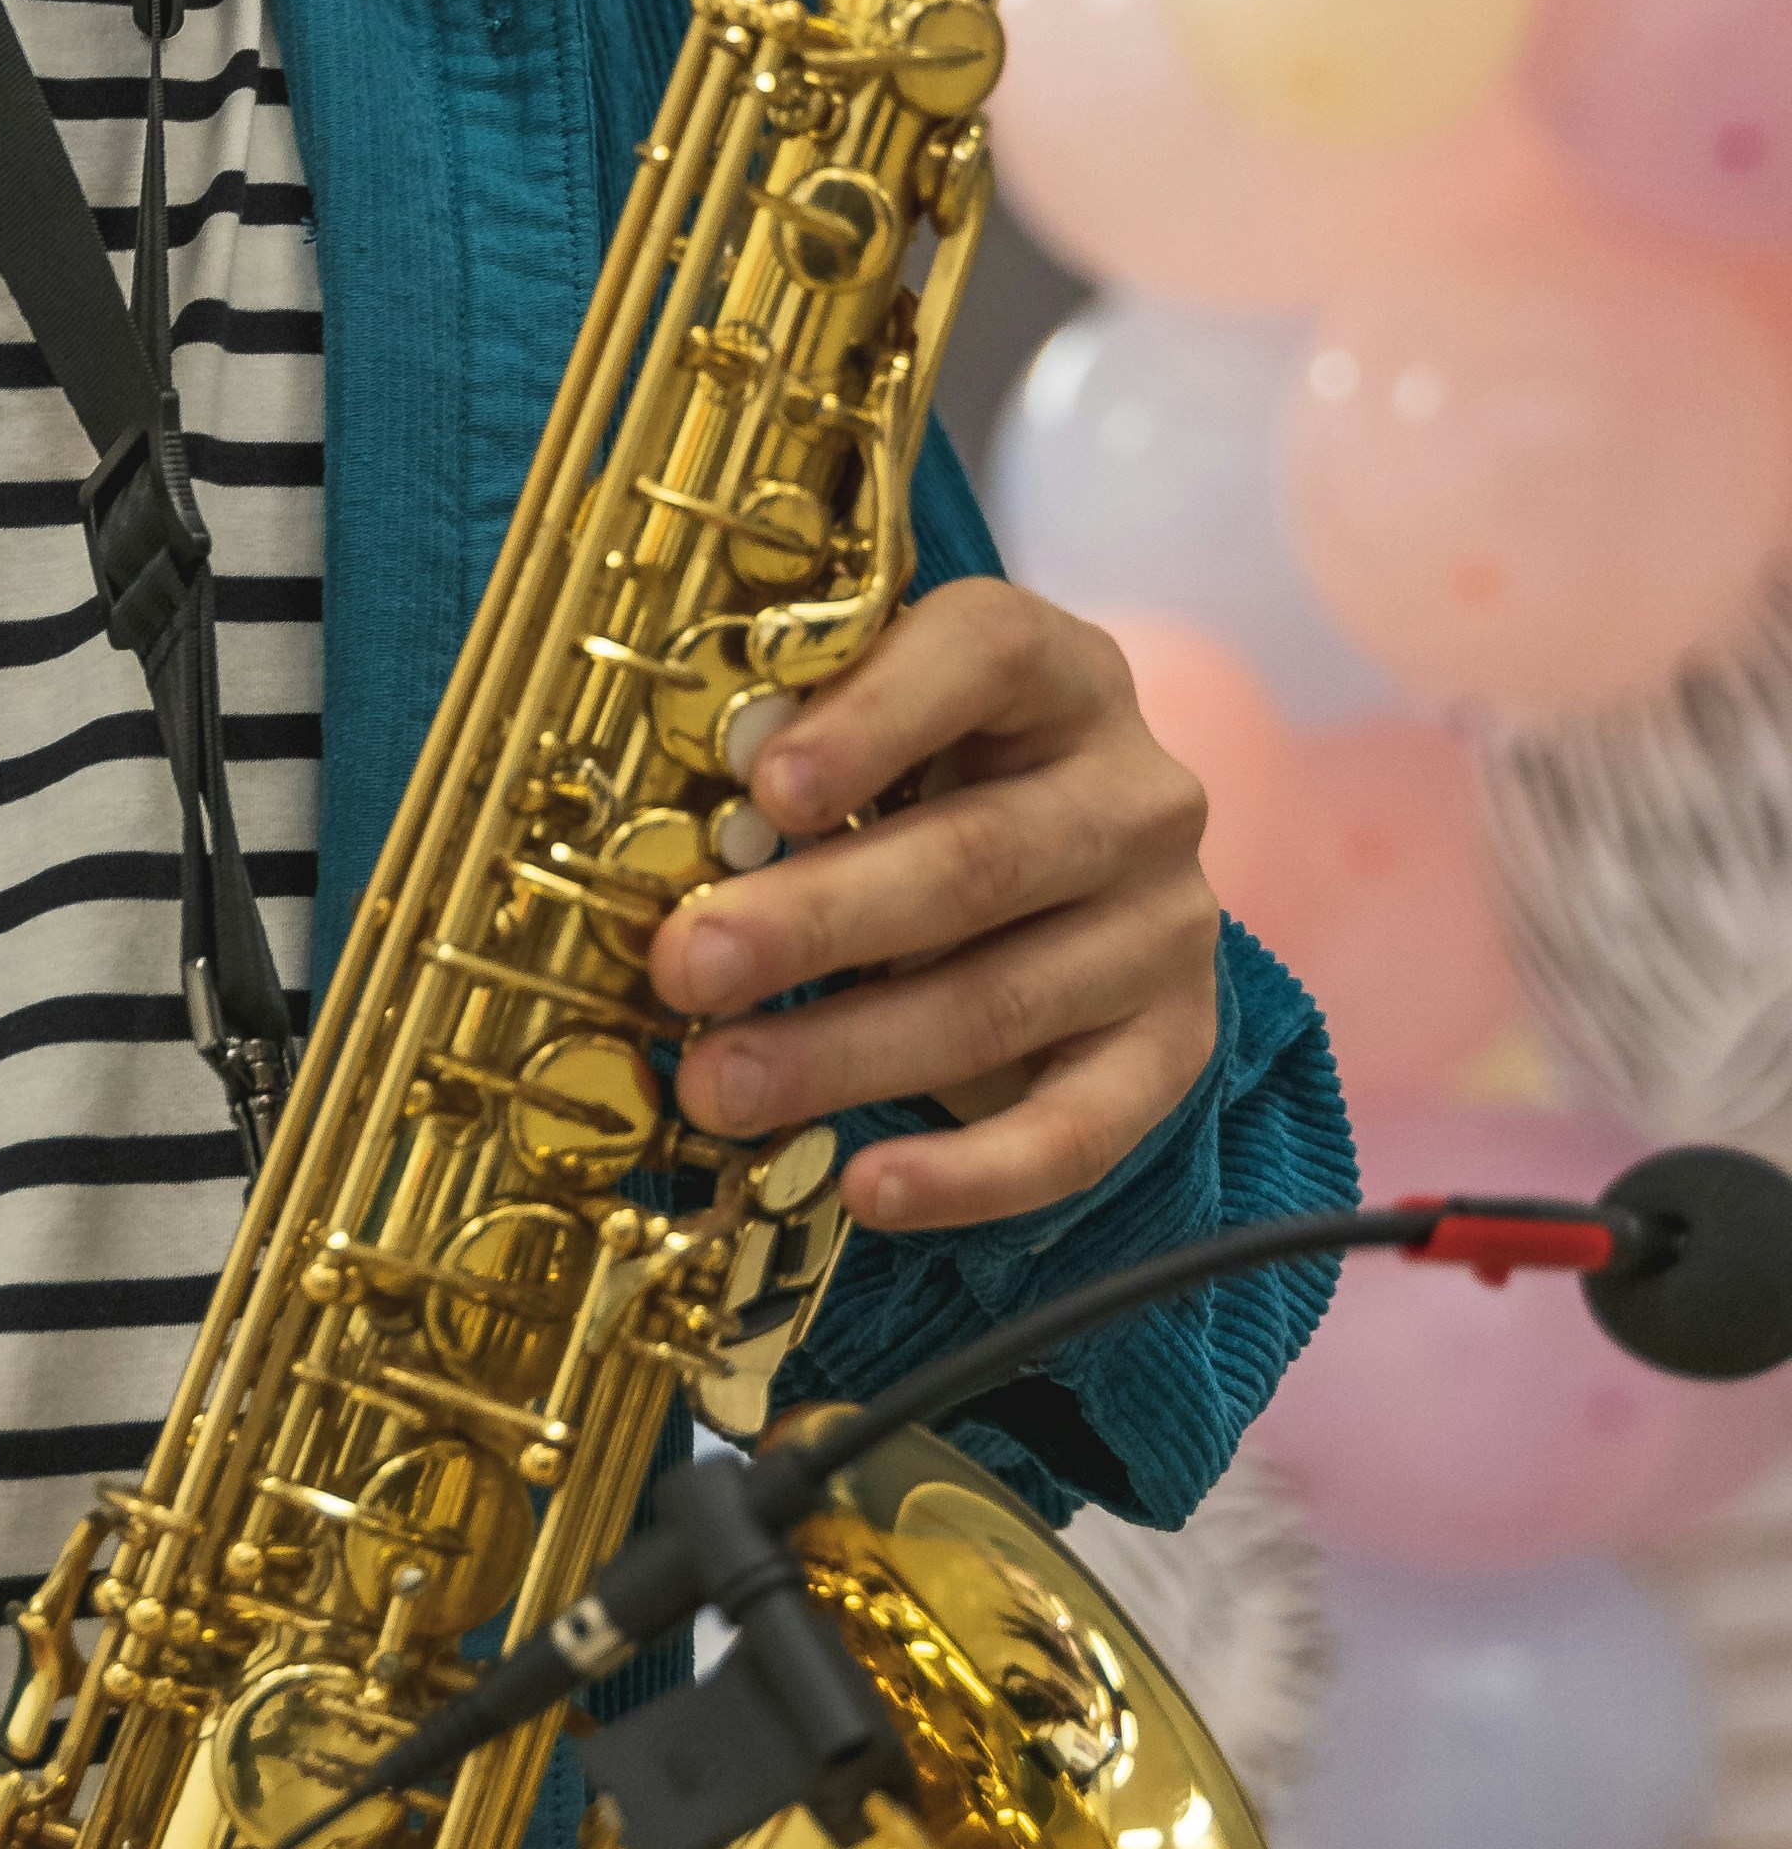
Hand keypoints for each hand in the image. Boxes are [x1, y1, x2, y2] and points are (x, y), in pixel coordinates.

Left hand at [644, 579, 1219, 1239]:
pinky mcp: (1171, 1046)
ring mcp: (1162, 925)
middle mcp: (1133, 792)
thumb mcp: (862, 741)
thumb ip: (788, 755)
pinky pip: (1080, 1128)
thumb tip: (676, 816)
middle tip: (687, 966)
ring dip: (847, 1054)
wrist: (1063, 887)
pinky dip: (971, 1174)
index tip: (767, 789)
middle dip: (816, 920)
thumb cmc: (920, 789)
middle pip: (977, 857)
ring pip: (1002, 999)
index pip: (987, 656)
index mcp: (1054, 672)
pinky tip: (869, 1192)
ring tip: (718, 1089)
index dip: (875, 717)